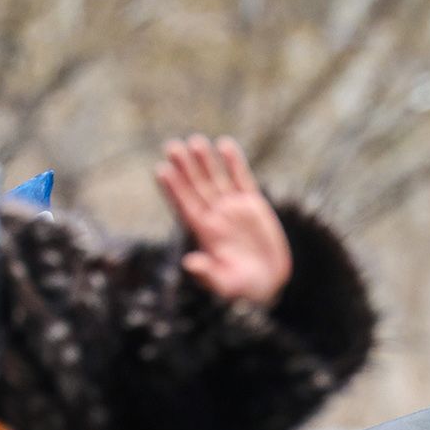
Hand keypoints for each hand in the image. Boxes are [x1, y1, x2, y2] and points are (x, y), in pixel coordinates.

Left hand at [154, 136, 291, 307]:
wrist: (269, 283)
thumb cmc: (243, 289)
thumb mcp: (226, 285)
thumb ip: (207, 274)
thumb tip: (188, 263)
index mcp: (204, 234)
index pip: (184, 206)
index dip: (173, 189)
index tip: (161, 170)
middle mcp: (215, 217)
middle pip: (196, 187)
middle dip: (184, 168)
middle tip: (171, 146)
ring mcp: (233, 208)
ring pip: (215, 179)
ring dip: (205, 160)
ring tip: (195, 141)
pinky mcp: (253, 204)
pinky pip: (241, 179)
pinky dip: (234, 163)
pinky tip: (224, 145)